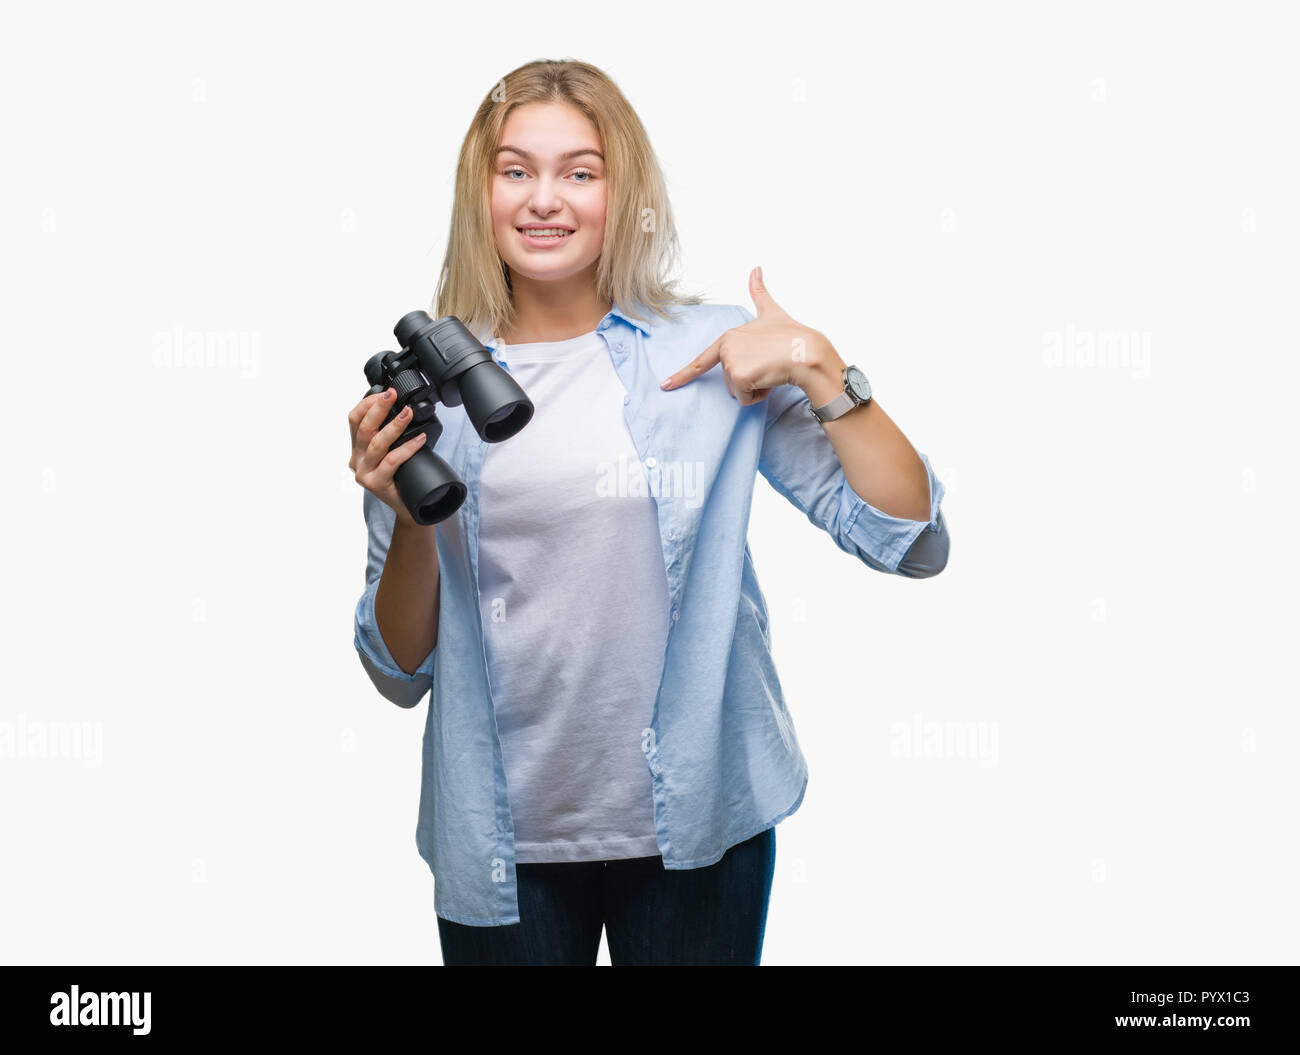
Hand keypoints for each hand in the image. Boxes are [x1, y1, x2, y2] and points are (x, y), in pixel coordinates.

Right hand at [348, 388, 428, 529]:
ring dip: (394, 425)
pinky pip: (392, 461)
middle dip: (378, 408)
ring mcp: (365, 473)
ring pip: (377, 444)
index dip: (367, 404)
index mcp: (358, 449)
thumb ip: (393, 434)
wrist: (411, 508)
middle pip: (363, 429)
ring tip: (408, 413)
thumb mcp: (393, 451)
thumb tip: (408, 408)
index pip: (354, 420)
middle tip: (393, 395)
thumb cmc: (404, 477)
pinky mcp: (376, 484)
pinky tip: (420, 439)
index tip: (385, 392)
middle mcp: (357, 460)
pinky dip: (407, 448)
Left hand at [659, 266, 832, 404]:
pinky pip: (745, 399)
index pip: (701, 361)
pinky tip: (771, 379)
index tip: (665, 386)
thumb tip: (755, 268)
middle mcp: (726, 349)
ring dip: (755, 388)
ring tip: (771, 370)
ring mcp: (731, 363)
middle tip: (768, 365)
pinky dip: (759, 395)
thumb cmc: (792, 335)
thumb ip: (759, 292)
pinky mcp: (739, 377)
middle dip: (750, 380)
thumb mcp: (771, 312)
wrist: (807, 350)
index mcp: (728, 337)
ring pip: (737, 392)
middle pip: (729, 381)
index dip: (682, 376)